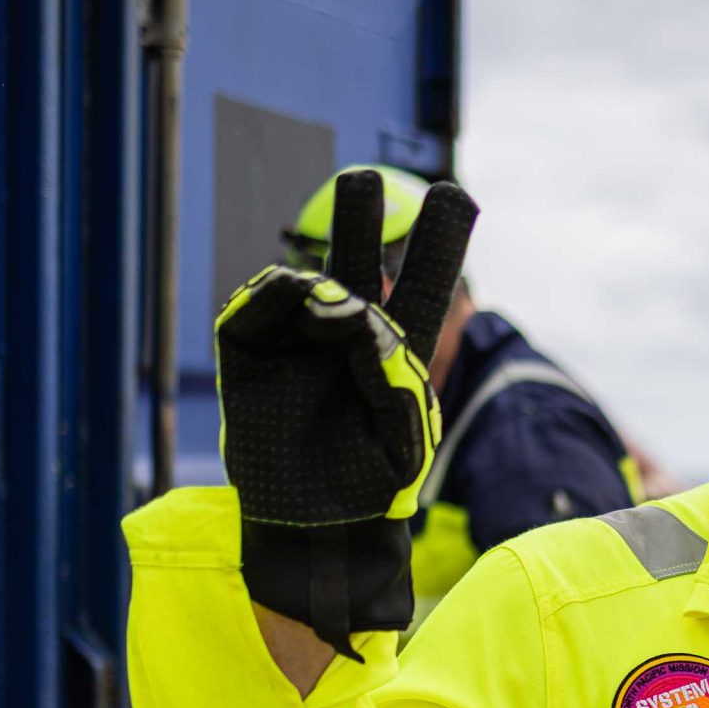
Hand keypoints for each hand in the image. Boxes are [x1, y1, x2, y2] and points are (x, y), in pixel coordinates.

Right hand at [216, 168, 477, 655]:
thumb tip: (353, 310)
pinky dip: (270, 297)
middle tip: (363, 179)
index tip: (457, 193)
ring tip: (332, 305)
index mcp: (398, 348)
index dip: (439, 238)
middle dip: (359, 216)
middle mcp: (347, 334)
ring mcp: (296, 340)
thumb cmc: (373, 488)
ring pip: (306, 283)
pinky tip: (290, 299)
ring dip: (320, 282)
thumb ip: (391, 374)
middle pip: (359, 257)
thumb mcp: (404, 435)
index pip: (424, 280)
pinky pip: (255, 310)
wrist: (317, 529)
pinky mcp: (251, 354)